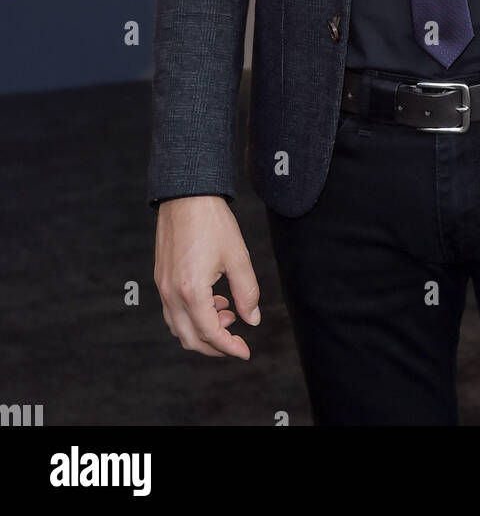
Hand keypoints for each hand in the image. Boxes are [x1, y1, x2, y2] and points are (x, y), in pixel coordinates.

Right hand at [154, 195, 260, 358]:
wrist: (186, 194)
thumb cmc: (212, 222)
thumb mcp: (237, 257)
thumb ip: (247, 292)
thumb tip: (252, 319)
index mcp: (191, 290)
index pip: (210, 333)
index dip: (229, 347)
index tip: (245, 351)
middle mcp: (172, 293)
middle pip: (190, 338)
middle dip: (215, 346)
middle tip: (237, 342)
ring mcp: (163, 286)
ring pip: (178, 326)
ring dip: (202, 331)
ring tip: (227, 312)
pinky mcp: (161, 277)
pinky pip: (172, 310)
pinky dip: (191, 316)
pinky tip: (213, 300)